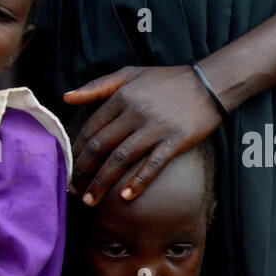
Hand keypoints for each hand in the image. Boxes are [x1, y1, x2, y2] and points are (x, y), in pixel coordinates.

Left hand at [64, 64, 222, 204]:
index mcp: (121, 96)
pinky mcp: (175, 141)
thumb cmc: (168, 80)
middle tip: (73, 190)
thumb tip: (66, 97)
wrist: (210, 84)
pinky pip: (153, 164)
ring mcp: (155, 128)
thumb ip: (98, 86)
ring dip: (102, 182)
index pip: (90, 129)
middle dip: (83, 171)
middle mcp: (135, 112)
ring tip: (91, 201)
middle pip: (100, 146)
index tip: (69, 168)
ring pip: (121, 158)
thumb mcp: (130, 74)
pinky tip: (126, 197)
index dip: (76, 152)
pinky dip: (138, 181)